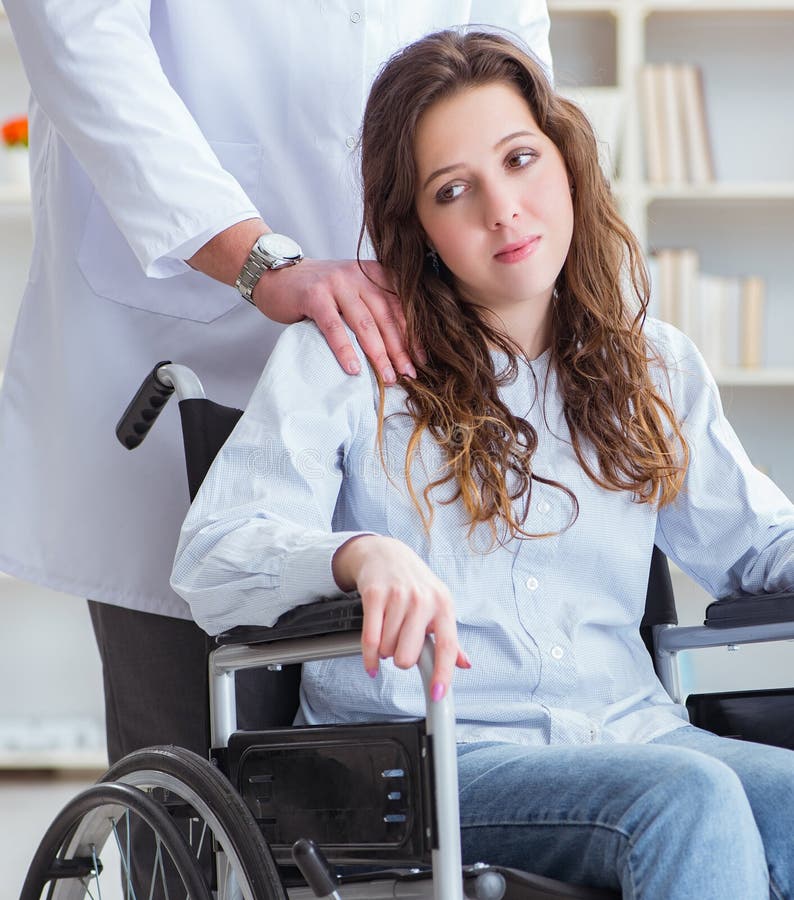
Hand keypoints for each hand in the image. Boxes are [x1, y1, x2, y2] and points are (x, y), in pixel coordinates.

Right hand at [253, 258, 419, 383]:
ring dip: (378, 354)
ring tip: (387, 377)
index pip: (400, 307)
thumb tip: (401, 347)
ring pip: (364, 324)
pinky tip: (353, 369)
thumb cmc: (319, 291)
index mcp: (374, 273)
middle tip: (409, 375)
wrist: (277, 275)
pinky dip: (345, 350)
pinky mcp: (314, 296)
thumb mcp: (353, 292)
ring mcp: (337, 283)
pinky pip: (334, 327)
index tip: (423, 361)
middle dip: (400, 350)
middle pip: (386, 317)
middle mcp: (359, 275)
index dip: (414, 336)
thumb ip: (375, 308)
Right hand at [332, 535, 470, 700]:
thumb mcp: (438, 604)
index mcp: (443, 605)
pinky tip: (371, 661)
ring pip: (387, 649)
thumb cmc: (414, 582)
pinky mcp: (374, 595)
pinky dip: (369, 657)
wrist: (385, 553)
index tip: (437, 694)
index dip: (442, 673)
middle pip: (408, 655)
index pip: (446, 646)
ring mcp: (398, 597)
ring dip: (385, 650)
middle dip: (401, 659)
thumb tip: (464, 663)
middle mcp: (423, 600)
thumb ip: (449, 637)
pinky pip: (370, 639)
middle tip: (401, 646)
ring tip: (389, 635)